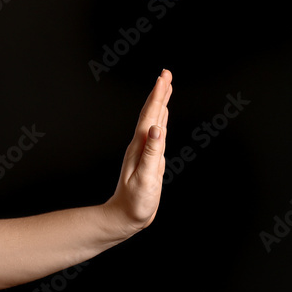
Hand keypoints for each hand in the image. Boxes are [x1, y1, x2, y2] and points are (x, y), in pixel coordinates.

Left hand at [104, 70, 171, 234]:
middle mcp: (141, 145)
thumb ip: (152, 153)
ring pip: (153, 121)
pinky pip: (156, 133)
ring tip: (166, 88)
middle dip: (159, 93)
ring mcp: (144, 151)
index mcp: (140, 147)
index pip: (150, 116)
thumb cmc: (136, 202)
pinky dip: (161, 120)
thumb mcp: (146, 178)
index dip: (158, 96)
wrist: (125, 217)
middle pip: (151, 113)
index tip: (165, 78)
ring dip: (160, 103)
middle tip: (167, 74)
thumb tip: (157, 128)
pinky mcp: (149, 158)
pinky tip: (162, 118)